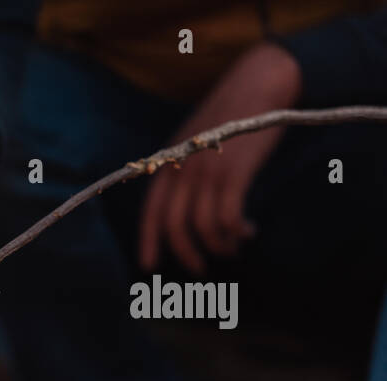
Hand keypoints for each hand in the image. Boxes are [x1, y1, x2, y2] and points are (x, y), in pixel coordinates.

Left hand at [139, 43, 300, 273]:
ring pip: (204, 227)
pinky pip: (228, 218)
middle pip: (175, 226)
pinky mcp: (234, 173)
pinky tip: (247, 231)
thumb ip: (182, 169)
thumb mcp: (192, 139)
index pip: (151, 211)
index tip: (149, 268)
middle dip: (187, 255)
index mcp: (167, 163)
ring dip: (219, 246)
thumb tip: (181, 204)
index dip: (148, 242)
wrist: (258, 83)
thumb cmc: (228, 114)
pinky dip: (236, 232)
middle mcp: (182, 171)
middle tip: (200, 270)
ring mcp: (207, 172)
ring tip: (232, 248)